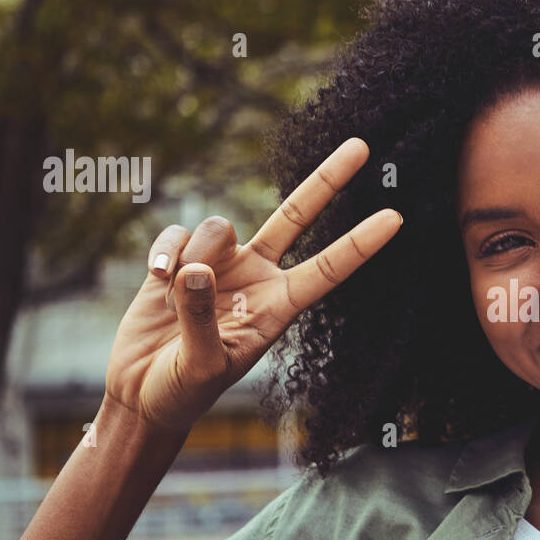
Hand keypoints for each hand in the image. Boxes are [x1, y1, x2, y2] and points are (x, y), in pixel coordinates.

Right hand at [104, 138, 400, 431]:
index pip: (328, 270)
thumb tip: (197, 270)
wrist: (143, 393)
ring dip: (195, 252)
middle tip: (362, 146)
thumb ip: (201, 319)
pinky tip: (157, 278)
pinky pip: (179, 233)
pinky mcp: (181, 260)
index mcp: (277, 308)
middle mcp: (257, 278)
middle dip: (327, 181)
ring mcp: (220, 266)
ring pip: (219, 227)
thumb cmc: (183, 391)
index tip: (395, 218)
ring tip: (172, 291)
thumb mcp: (200, 366)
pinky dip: (166, 250)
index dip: (360, 244)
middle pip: (297, 218)